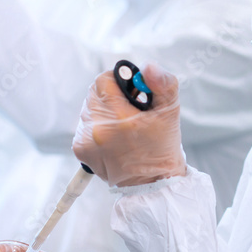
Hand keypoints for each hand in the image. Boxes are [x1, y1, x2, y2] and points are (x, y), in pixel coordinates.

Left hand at [73, 64, 186, 186]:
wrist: (153, 184)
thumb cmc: (162, 149)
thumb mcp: (170, 113)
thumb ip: (162, 84)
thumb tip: (148, 67)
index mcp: (117, 119)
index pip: (103, 80)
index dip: (119, 81)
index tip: (133, 91)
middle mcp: (96, 130)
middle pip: (94, 92)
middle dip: (112, 95)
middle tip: (130, 108)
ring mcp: (86, 142)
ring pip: (89, 107)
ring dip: (104, 109)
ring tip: (123, 123)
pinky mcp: (81, 150)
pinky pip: (85, 124)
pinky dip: (97, 125)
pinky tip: (114, 134)